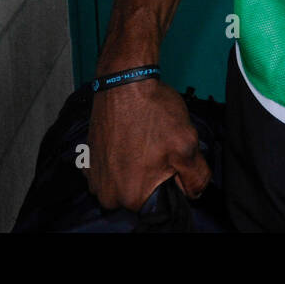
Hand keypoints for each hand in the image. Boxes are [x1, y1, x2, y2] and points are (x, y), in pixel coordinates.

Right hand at [86, 78, 209, 210]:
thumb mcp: (186, 143)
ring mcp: (95, 177)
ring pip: (125, 182)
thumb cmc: (152, 110)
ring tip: (142, 140)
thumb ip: (196, 176)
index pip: (161, 203)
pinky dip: (119, 158)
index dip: (171, 181)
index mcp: (133, 196)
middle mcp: (108, 193)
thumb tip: (196, 192)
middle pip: (141, 194)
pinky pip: (110, 170)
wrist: (125, 80)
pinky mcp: (88, 161)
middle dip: (152, 175)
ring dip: (135, 167)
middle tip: (158, 147)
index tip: (170, 160)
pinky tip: (128, 138)